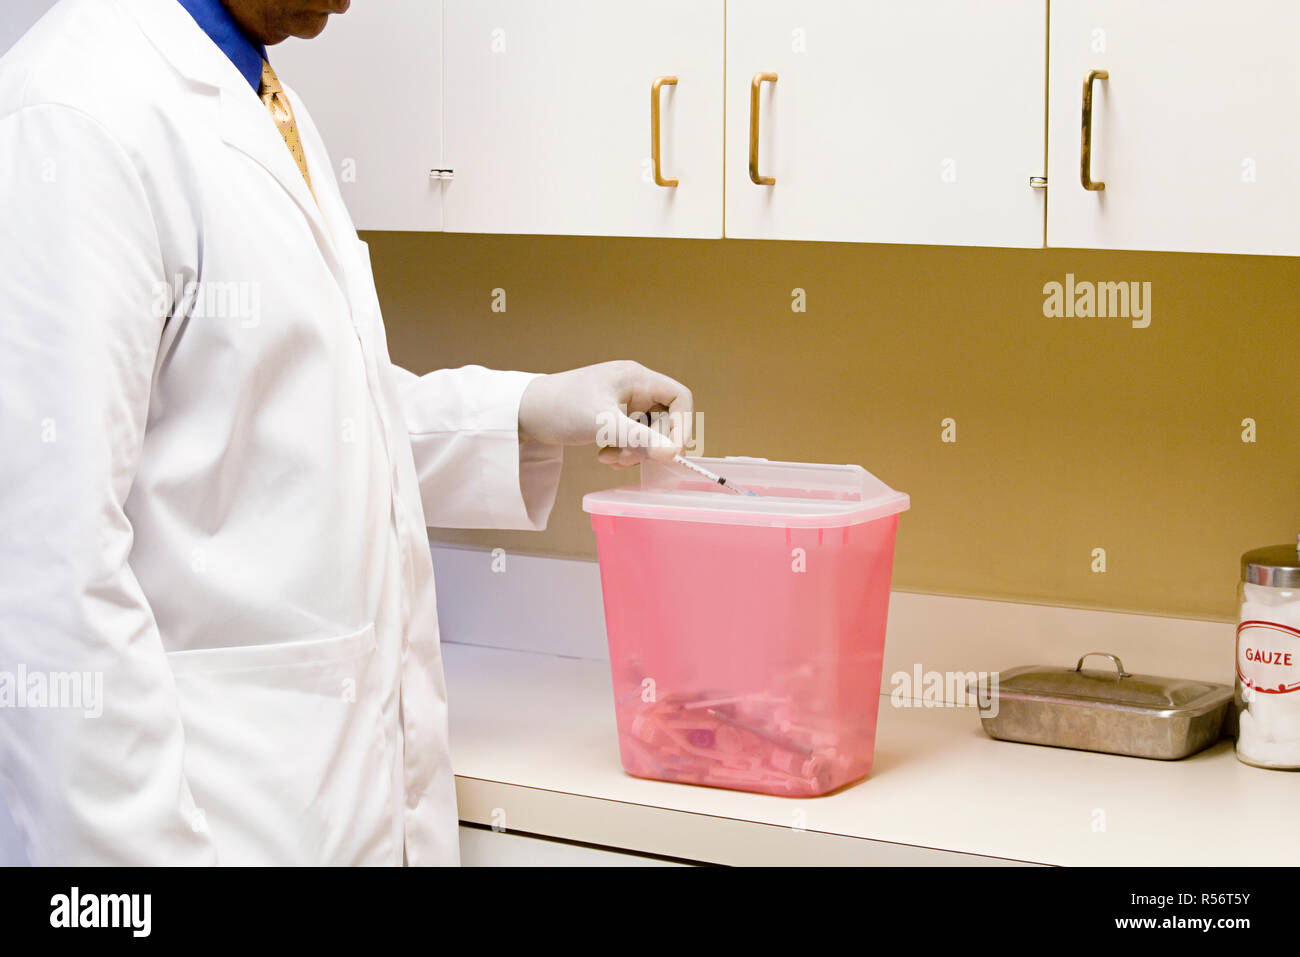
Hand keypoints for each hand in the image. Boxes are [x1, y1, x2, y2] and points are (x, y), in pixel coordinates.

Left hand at [518, 360, 692, 467]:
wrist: (523, 411)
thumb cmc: (560, 408)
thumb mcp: (603, 425)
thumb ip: (640, 440)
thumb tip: (673, 454)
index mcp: (636, 378)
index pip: (679, 397)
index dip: (682, 425)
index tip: (671, 452)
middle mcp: (632, 386)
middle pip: (664, 419)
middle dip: (650, 444)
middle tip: (630, 460)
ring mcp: (622, 401)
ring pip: (647, 431)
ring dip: (634, 451)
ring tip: (609, 459)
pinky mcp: (610, 415)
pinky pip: (631, 436)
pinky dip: (623, 450)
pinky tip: (603, 456)